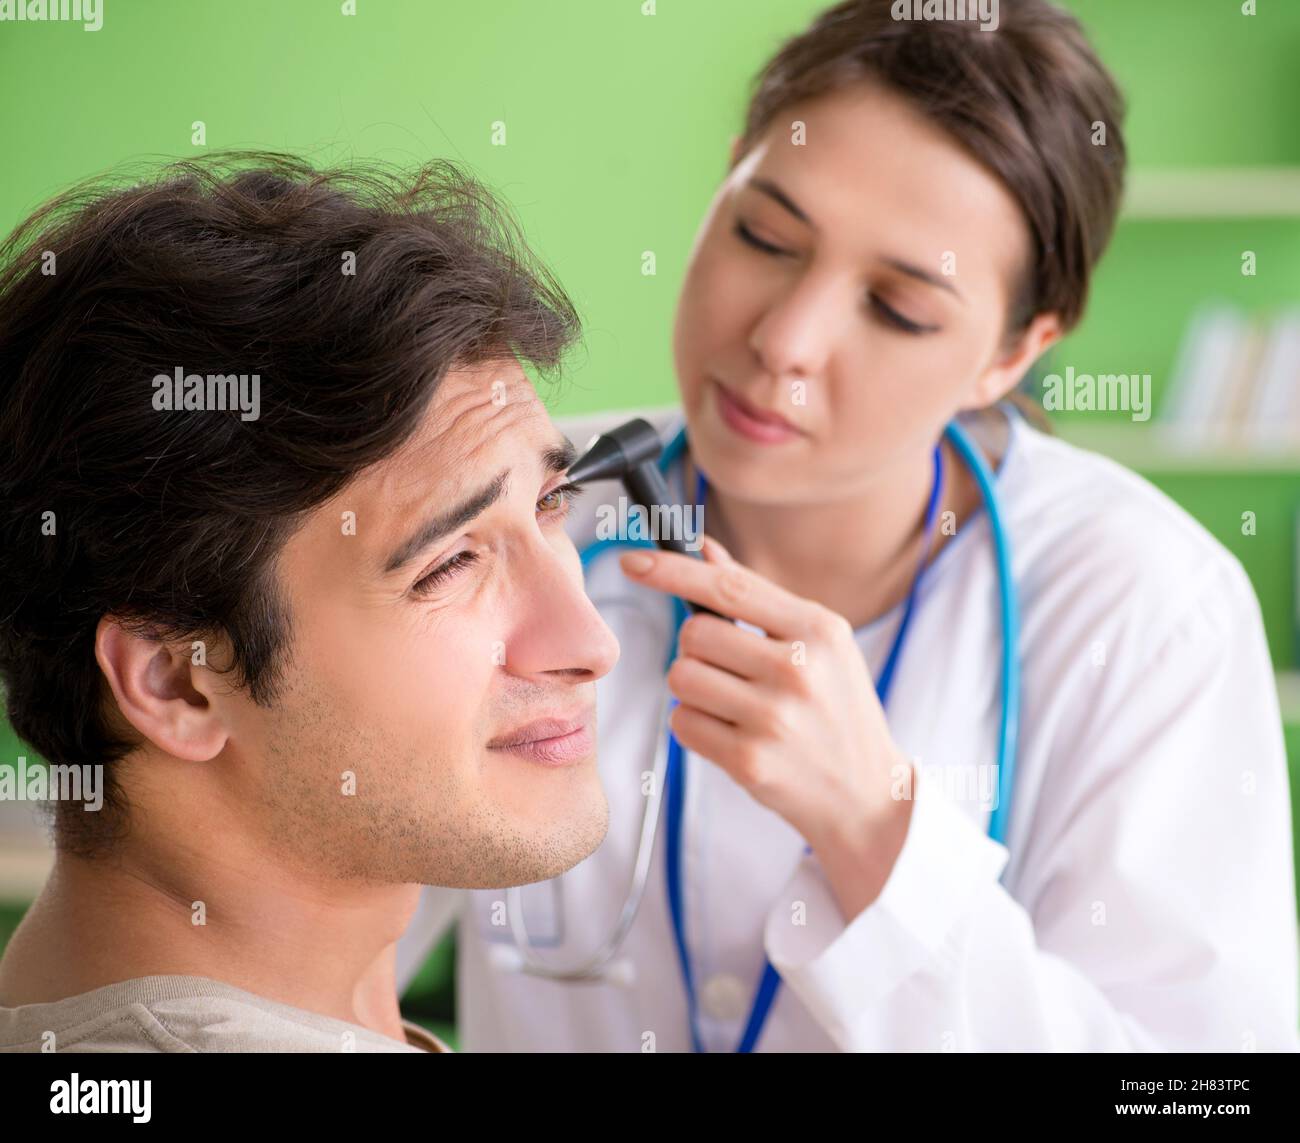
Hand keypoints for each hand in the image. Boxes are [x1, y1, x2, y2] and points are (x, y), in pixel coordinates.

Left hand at [619, 536, 915, 918]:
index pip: (728, 587)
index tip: (633, 560)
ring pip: (680, 678)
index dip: (672, 570)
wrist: (867, 794)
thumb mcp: (821, 643)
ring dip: (692, 688)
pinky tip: (731, 733)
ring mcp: (774, 718)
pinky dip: (694, 725)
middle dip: (696, 648)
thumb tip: (704, 549)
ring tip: (732, 704)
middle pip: (694, 634)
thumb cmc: (837, 708)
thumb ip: (759, 596)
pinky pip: (682, 723)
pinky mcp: (750, 761)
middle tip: (727, 669)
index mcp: (819, 630)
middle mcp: (799, 670)